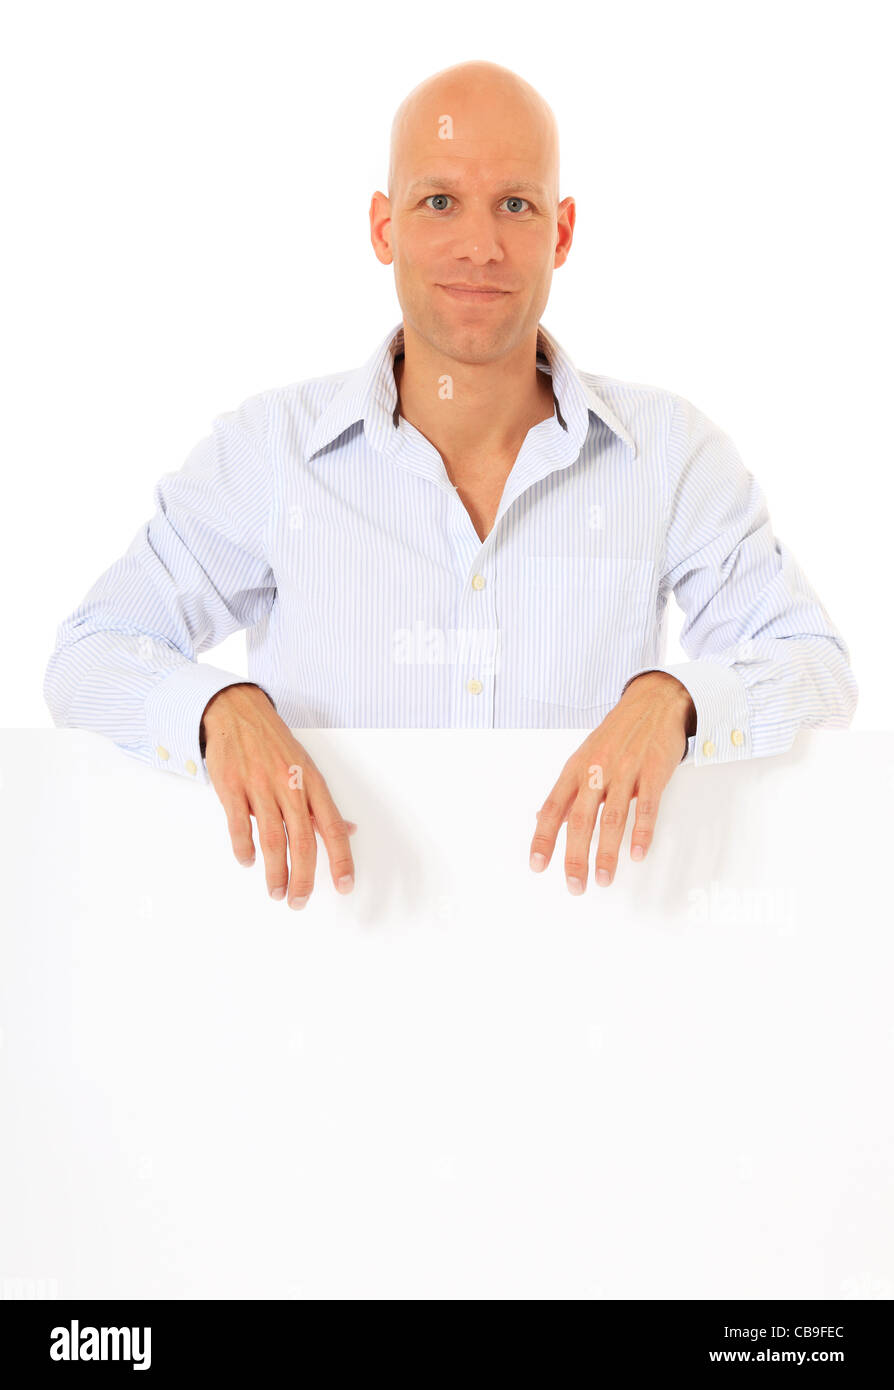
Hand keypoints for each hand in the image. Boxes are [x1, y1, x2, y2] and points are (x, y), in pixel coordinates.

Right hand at [201, 683, 355, 908]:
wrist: (238, 712)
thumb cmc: (275, 744)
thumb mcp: (307, 768)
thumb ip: (322, 804)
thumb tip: (348, 830)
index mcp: (312, 782)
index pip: (333, 827)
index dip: (341, 860)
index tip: (345, 886)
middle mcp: (289, 785)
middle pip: (301, 841)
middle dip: (303, 878)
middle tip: (299, 902)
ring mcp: (259, 786)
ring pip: (271, 839)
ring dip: (274, 872)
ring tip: (276, 892)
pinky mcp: (231, 786)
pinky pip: (238, 825)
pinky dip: (243, 849)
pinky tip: (247, 862)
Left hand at [529, 672, 694, 891]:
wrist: (653, 702)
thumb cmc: (617, 733)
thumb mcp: (584, 757)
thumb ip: (567, 791)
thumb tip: (544, 819)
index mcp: (576, 768)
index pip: (553, 807)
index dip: (543, 838)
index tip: (537, 866)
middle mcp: (596, 771)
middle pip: (580, 820)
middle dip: (575, 857)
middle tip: (574, 885)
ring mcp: (625, 771)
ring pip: (612, 818)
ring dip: (606, 852)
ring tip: (603, 879)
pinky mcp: (653, 772)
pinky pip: (647, 806)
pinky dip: (642, 832)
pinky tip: (637, 854)